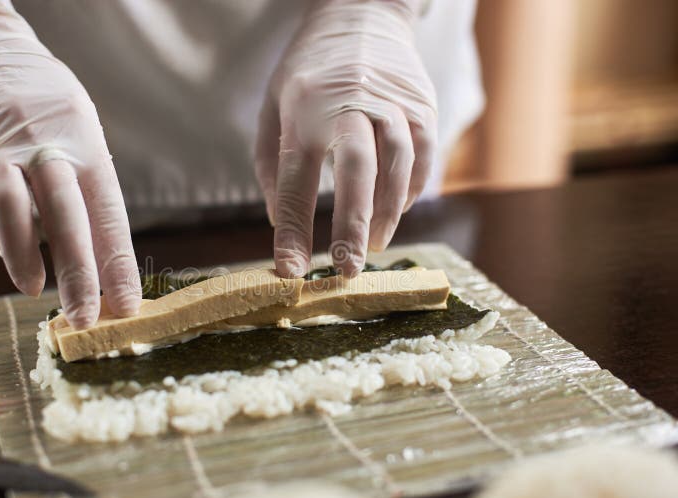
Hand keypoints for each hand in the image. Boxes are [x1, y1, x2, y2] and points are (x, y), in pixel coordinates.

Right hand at [0, 0, 139, 327]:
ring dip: (22, 259)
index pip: (108, 215)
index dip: (118, 265)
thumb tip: (98, 264)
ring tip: (34, 289)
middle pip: (66, 218)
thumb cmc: (43, 106)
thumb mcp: (80, 132)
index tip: (127, 306)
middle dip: (78, 274)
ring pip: (12, 213)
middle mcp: (45, 148)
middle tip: (84, 319)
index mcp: (85, 144)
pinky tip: (3, 247)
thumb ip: (87, 192)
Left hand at [256, 0, 436, 276]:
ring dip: (387, 213)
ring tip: (374, 245)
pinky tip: (397, 210)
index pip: (295, 181)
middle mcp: (350, 103)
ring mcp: (391, 101)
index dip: (292, 231)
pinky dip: (413, 189)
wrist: (360, 13)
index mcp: (303, 109)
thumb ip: (272, 164)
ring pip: (399, 165)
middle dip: (352, 227)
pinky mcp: (421, 103)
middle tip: (347, 270)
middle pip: (356, 172)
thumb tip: (279, 220)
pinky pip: (425, 155)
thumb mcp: (272, 107)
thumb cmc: (307, 71)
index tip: (290, 272)